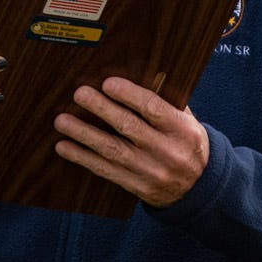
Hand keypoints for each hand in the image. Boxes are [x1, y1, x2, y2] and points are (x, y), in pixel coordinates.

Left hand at [53, 76, 208, 207]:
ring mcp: (151, 172)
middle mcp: (168, 152)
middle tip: (79, 93)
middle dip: (101, 109)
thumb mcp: (186, 120)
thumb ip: (165, 101)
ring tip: (62, 121)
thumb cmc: (185, 141)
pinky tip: (64, 147)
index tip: (108, 83)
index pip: (153, 109)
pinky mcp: (137, 187)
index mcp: (182, 130)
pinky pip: (105, 170)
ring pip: (112, 151)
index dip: (129, 95)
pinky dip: (82, 157)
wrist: (199, 187)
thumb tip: (133, 74)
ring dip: (84, 134)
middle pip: (129, 128)